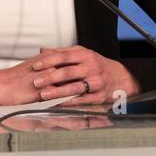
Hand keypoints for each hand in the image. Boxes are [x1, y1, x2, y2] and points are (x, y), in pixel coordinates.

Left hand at [0, 46, 141, 105]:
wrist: (120, 77)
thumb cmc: (97, 66)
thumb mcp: (82, 54)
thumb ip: (62, 53)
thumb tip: (42, 51)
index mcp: (86, 55)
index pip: (63, 56)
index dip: (48, 61)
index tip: (35, 66)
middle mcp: (92, 67)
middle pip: (68, 72)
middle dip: (50, 77)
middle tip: (36, 82)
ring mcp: (96, 82)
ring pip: (74, 87)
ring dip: (57, 91)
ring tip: (44, 94)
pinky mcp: (99, 96)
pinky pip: (82, 100)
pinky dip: (69, 102)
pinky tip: (57, 104)